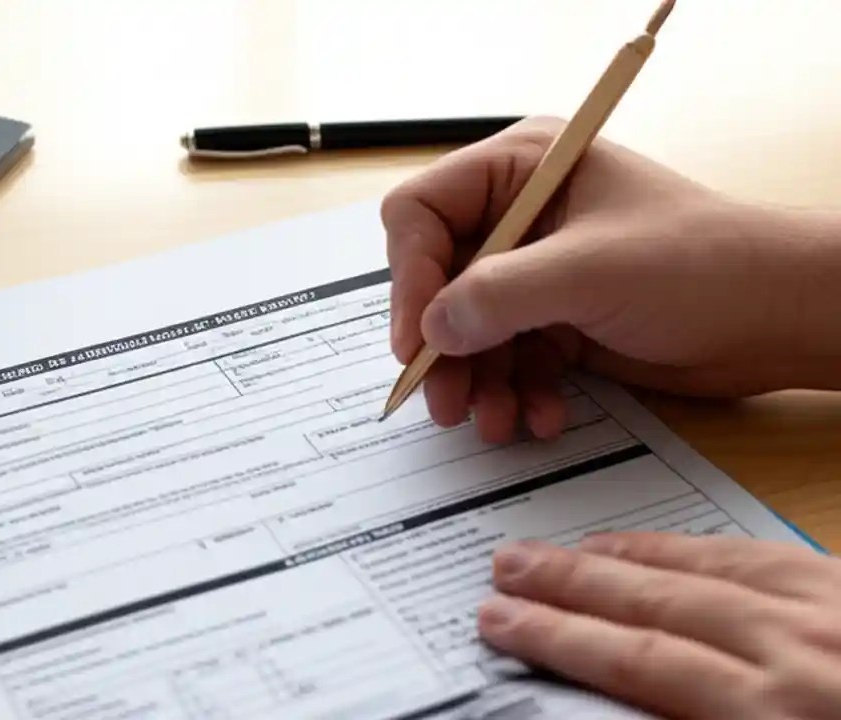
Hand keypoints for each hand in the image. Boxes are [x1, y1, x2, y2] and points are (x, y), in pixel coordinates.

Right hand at [382, 116, 840, 442]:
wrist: (780, 318)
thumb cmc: (704, 266)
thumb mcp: (591, 272)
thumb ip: (500, 296)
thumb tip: (431, 330)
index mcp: (522, 169)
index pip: (423, 213)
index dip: (410, 276)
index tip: (416, 340)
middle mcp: (519, 214)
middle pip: (438, 279)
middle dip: (444, 345)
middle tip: (446, 402)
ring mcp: (537, 268)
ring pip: (469, 329)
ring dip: (479, 381)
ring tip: (496, 422)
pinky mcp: (556, 316)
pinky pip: (508, 357)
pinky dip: (515, 390)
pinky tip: (539, 416)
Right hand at [477, 533, 840, 718]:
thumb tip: (609, 698)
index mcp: (776, 713)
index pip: (640, 662)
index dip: (560, 640)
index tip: (501, 621)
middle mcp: (800, 648)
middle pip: (659, 602)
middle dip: (571, 583)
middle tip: (508, 565)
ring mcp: (834, 609)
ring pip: (708, 566)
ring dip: (628, 556)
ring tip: (569, 551)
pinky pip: (766, 552)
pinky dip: (705, 546)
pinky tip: (673, 547)